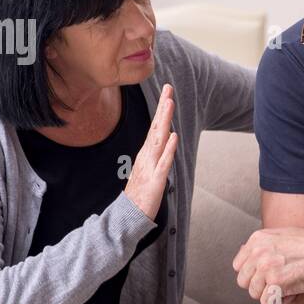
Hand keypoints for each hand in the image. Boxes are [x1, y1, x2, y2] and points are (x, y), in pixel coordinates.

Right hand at [124, 83, 177, 219]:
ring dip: (165, 121)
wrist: (129, 214)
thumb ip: (155, 153)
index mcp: (146, 153)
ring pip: (159, 140)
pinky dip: (169, 149)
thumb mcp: (148, 168)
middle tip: (169, 88)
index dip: (161, 110)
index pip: (155, 127)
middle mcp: (147, 156)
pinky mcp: (156, 180)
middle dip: (163, 108)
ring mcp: (151, 166)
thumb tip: (164, 137)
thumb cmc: (140, 192)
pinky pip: (164, 162)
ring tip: (170, 104)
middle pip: (156, 127)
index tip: (167, 93)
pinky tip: (174, 136)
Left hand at [232, 227, 303, 303]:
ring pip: (255, 294)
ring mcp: (266, 266)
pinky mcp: (277, 282)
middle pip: (245, 282)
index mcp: (258, 239)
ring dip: (271, 295)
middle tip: (281, 285)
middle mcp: (258, 251)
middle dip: (261, 287)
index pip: (239, 266)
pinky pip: (267, 302)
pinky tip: (294, 294)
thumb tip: (244, 252)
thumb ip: (265, 245)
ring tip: (290, 288)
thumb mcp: (286, 236)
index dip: (254, 275)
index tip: (270, 277)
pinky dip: (280, 302)